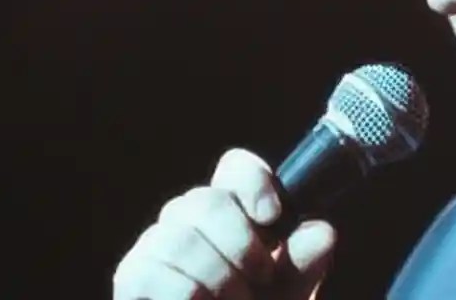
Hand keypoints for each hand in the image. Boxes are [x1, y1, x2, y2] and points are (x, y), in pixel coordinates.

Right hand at [113, 148, 336, 299]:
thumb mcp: (284, 296)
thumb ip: (300, 269)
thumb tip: (322, 232)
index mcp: (231, 214)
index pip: (235, 168)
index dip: (253, 182)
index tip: (273, 216)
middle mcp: (189, 220)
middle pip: (208, 200)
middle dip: (241, 244)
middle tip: (259, 280)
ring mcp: (156, 246)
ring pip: (181, 237)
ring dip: (217, 278)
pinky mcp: (133, 276)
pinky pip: (153, 271)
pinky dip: (186, 294)